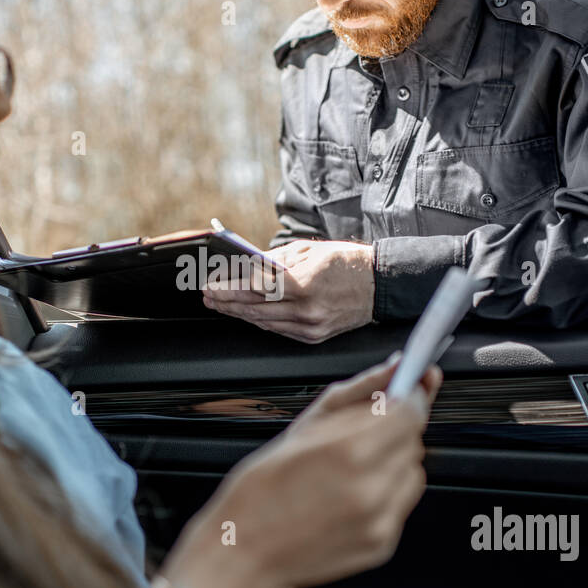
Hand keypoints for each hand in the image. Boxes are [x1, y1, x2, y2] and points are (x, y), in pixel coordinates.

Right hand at [161, 356, 443, 587]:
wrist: (245, 552)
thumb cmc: (263, 488)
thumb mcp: (305, 425)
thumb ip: (359, 391)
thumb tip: (396, 367)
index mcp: (350, 451)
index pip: (411, 412)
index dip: (411, 398)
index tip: (406, 392)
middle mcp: (372, 489)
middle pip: (414, 440)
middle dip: (394, 431)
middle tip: (357, 436)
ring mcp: (380, 521)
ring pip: (413, 472)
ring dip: (393, 463)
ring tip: (350, 470)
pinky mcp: (382, 545)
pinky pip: (401, 505)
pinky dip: (385, 494)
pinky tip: (349, 496)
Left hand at [202, 239, 374, 343]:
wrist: (378, 285)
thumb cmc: (344, 263)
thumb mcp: (308, 251)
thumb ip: (275, 262)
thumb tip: (246, 267)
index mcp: (304, 284)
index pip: (255, 288)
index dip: (229, 289)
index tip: (211, 286)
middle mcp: (306, 310)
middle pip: (255, 309)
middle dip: (227, 303)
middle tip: (209, 296)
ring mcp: (310, 327)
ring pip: (264, 322)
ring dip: (239, 313)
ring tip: (221, 305)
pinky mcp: (314, 336)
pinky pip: (279, 330)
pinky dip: (260, 321)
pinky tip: (246, 314)